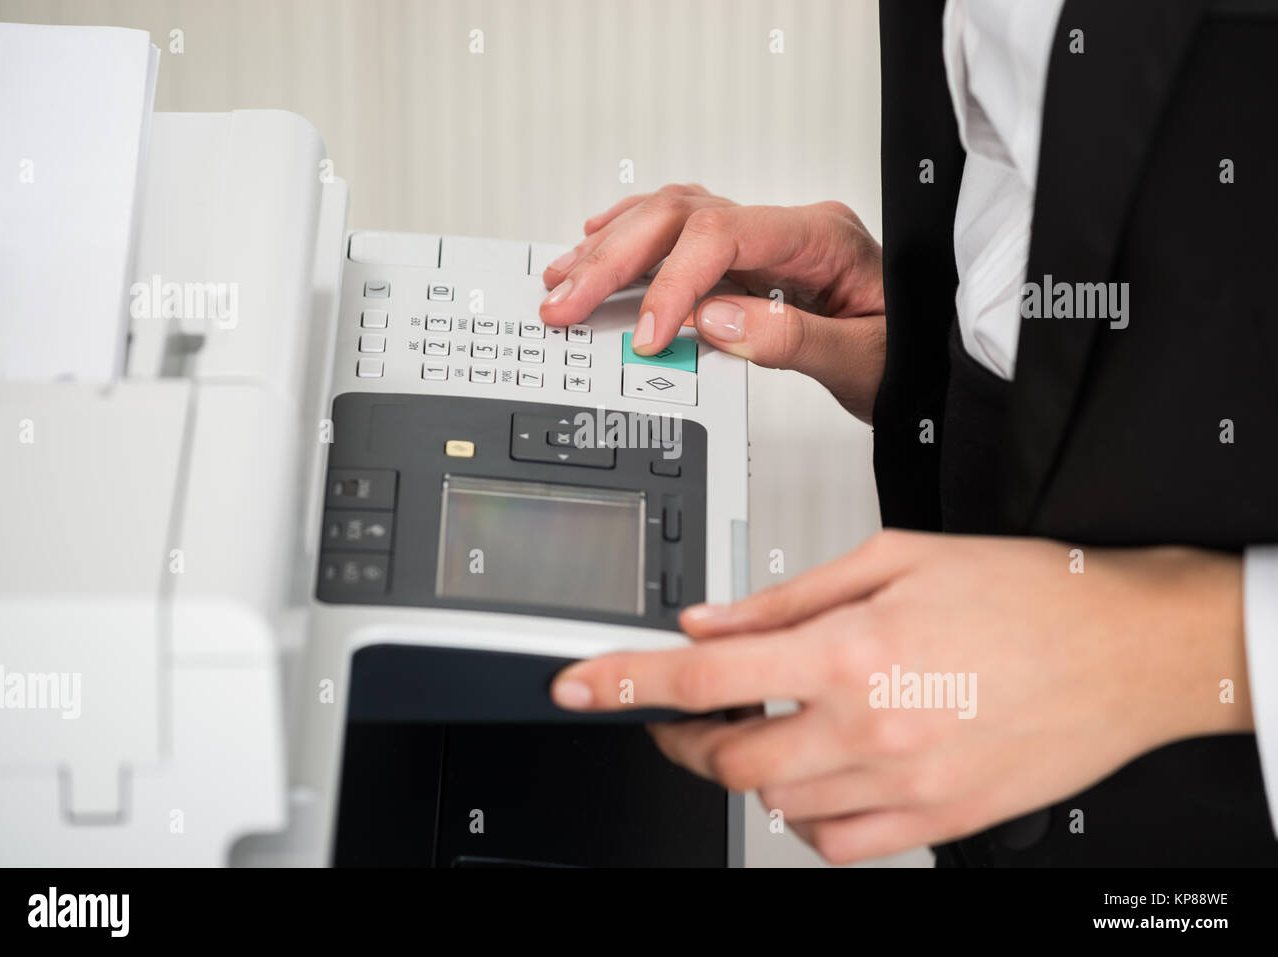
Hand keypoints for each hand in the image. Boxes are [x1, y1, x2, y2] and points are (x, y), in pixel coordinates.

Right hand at [539, 184, 886, 421]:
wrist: (928, 364)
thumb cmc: (907, 358)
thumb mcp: (862, 361)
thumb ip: (789, 340)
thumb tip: (712, 321)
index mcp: (821, 239)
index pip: (724, 236)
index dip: (673, 281)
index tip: (648, 333)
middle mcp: (789, 228)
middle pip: (682, 216)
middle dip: (616, 260)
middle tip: (567, 302)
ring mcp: (768, 240)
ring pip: (673, 217)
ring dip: (612, 247)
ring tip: (564, 278)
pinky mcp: (752, 262)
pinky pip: (683, 234)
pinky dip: (635, 240)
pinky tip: (601, 242)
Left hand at [549, 531, 1249, 863]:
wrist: (1124, 650)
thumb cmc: (1023, 594)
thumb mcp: (892, 559)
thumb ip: (786, 597)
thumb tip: (709, 623)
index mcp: (850, 649)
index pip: (704, 678)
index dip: (624, 683)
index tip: (578, 687)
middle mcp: (870, 725)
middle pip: (727, 758)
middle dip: (683, 736)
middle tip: (680, 712)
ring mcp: (904, 785)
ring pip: (776, 806)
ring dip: (747, 770)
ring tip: (762, 732)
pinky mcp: (938, 820)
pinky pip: (837, 845)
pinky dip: (806, 817)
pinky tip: (818, 777)